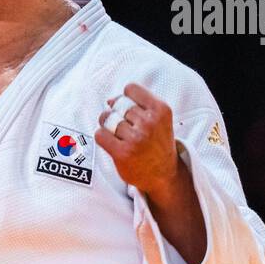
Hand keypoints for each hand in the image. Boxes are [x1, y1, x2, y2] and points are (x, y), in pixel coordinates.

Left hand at [96, 82, 206, 263]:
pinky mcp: (122, 153)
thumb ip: (136, 104)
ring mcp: (136, 138)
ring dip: (107, 126)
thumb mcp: (157, 119)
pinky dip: (102, 137)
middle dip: (116, 113)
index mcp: (161, 110)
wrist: (163, 174)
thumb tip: (109, 100)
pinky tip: (111, 143)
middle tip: (125, 128)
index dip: (125, 98)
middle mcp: (149, 123)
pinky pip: (100, 135)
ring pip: (107, 119)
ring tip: (118, 135)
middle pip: (117, 105)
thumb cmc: (156, 142)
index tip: (129, 111)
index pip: (130, 89)